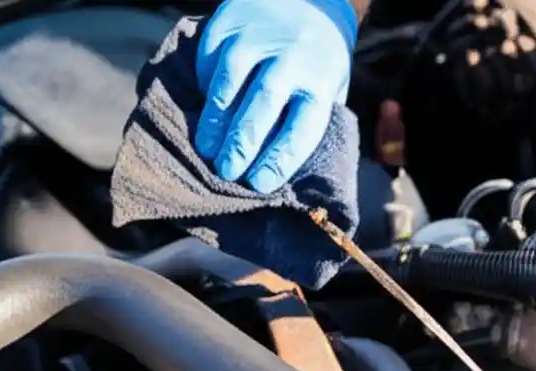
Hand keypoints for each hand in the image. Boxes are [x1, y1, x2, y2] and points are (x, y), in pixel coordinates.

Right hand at [194, 0, 355, 192]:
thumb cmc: (318, 60)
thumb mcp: (328, 88)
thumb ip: (306, 118)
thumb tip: (275, 166)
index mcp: (321, 82)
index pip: (301, 128)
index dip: (279, 159)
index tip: (259, 183)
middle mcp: (292, 57)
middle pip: (262, 106)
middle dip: (242, 144)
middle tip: (226, 171)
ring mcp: (258, 36)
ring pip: (229, 84)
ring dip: (215, 121)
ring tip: (206, 148)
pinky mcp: (229, 22)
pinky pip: (210, 61)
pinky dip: (206, 88)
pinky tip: (208, 108)